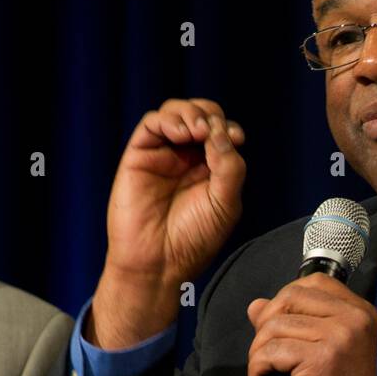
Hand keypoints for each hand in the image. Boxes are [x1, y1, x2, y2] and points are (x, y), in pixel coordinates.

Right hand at [91, 98, 245, 346]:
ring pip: (176, 112)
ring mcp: (163, 156)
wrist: (158, 262)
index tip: (236, 139)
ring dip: (190, 113)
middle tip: (212, 132)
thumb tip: (221, 131)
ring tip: (197, 131)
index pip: (222, 132)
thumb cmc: (193, 240)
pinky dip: (168, 119)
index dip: (229, 128)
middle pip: (200, 115)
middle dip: (210, 115)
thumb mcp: (225, 204)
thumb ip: (229, 166)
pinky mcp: (140, 156)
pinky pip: (152, 123)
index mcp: (211, 170)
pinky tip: (180, 133)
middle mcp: (187, 159)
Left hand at [247, 274, 376, 375]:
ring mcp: (341, 336)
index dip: (284, 302)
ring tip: (266, 372)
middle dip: (266, 325)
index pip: (312, 283)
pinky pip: (272, 350)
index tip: (277, 330)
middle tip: (265, 353)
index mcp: (359, 312)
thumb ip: (293, 323)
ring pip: (276, 325)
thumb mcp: (319, 351)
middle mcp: (355, 318)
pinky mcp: (322, 358)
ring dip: (259, 351)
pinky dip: (259, 367)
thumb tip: (256, 305)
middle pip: (290, 297)